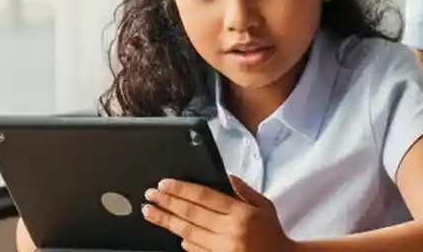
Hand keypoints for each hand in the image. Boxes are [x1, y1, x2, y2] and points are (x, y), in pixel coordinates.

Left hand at [143, 175, 294, 251]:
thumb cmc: (272, 233)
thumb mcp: (265, 206)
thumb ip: (244, 191)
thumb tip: (226, 177)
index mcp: (241, 213)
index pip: (205, 197)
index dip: (182, 189)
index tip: (164, 184)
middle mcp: (229, 231)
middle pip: (191, 214)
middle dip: (168, 203)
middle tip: (150, 195)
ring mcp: (222, 249)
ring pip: (188, 233)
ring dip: (167, 222)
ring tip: (150, 212)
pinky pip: (196, 250)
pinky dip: (185, 241)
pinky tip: (175, 233)